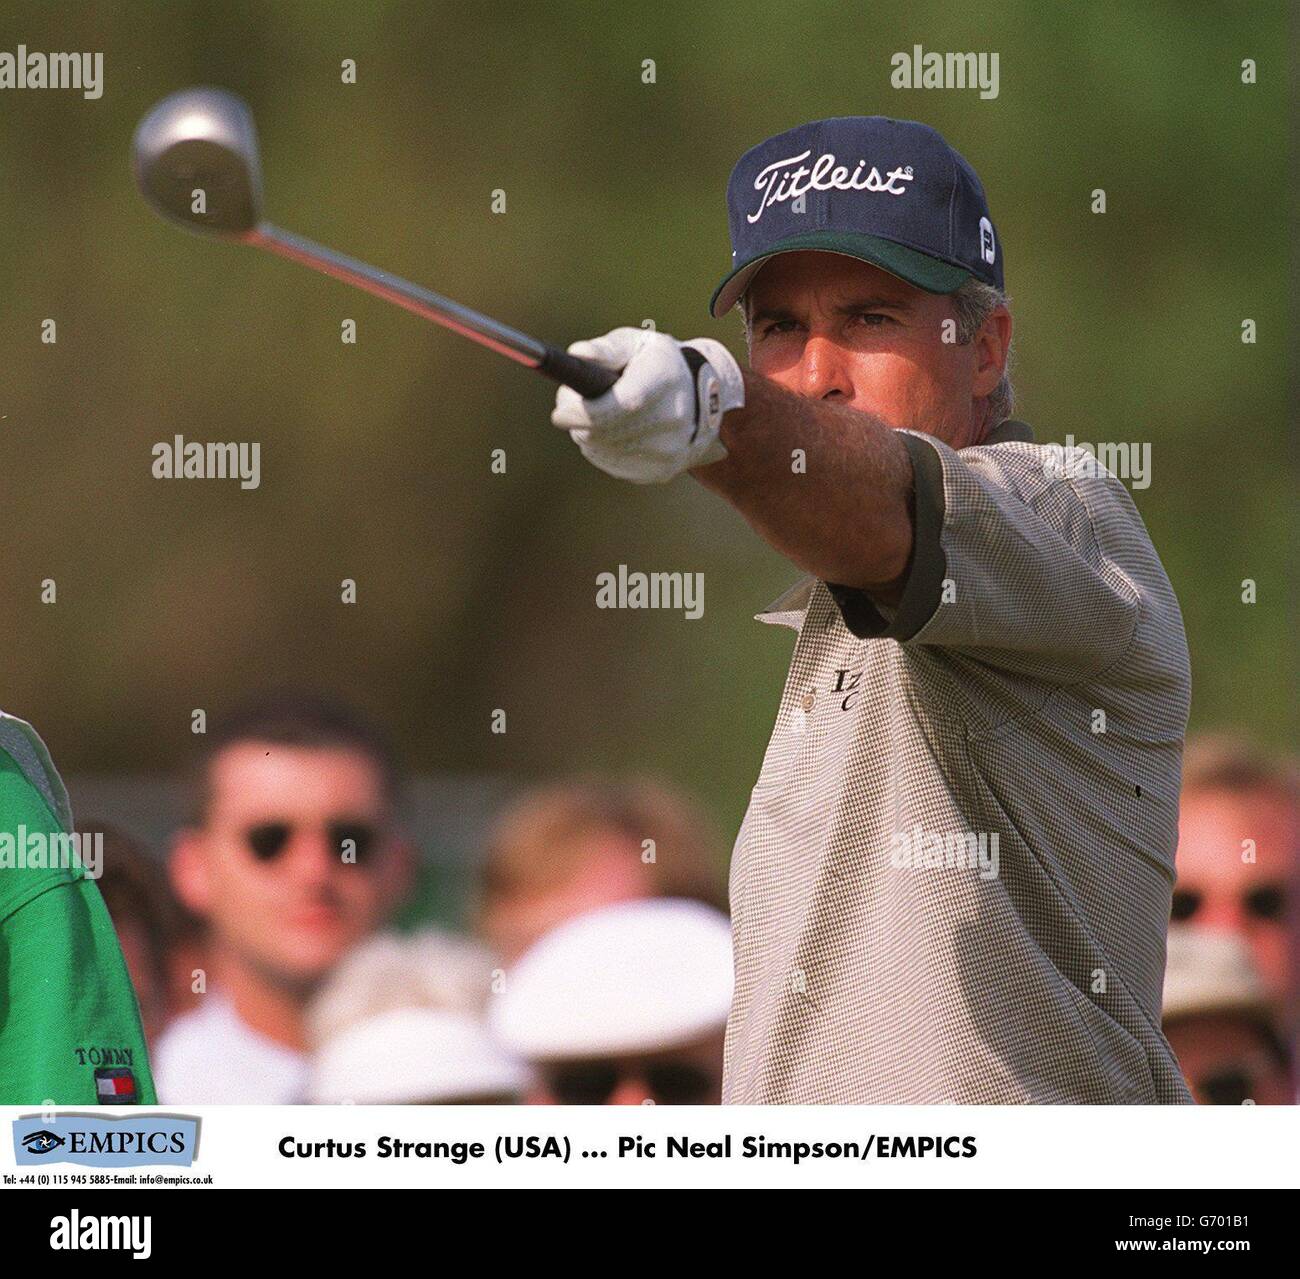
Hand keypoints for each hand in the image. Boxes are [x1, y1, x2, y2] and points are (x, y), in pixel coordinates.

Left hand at [551, 327, 743, 482]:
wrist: (703, 400)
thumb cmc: (657, 365)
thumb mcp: (637, 345)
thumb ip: (607, 349)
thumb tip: (578, 354)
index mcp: (665, 381)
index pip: (623, 404)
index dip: (586, 411)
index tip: (560, 412)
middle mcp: (672, 420)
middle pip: (606, 431)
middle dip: (578, 419)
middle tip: (569, 404)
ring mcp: (667, 451)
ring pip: (603, 450)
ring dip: (587, 433)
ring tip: (595, 413)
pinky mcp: (659, 472)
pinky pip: (612, 464)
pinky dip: (601, 448)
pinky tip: (609, 432)